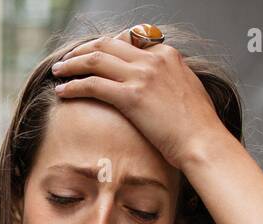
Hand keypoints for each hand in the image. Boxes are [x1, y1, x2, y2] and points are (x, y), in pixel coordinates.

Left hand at [50, 28, 229, 170]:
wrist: (204, 143)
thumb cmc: (197, 127)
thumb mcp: (187, 91)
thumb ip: (169, 80)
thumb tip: (159, 87)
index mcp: (167, 55)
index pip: (127, 40)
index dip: (105, 47)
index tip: (92, 56)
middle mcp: (153, 59)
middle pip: (107, 44)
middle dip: (82, 50)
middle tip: (67, 60)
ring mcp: (142, 76)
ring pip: (95, 60)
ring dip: (72, 64)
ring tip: (58, 72)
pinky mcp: (132, 97)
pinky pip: (93, 85)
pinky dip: (74, 86)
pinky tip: (62, 91)